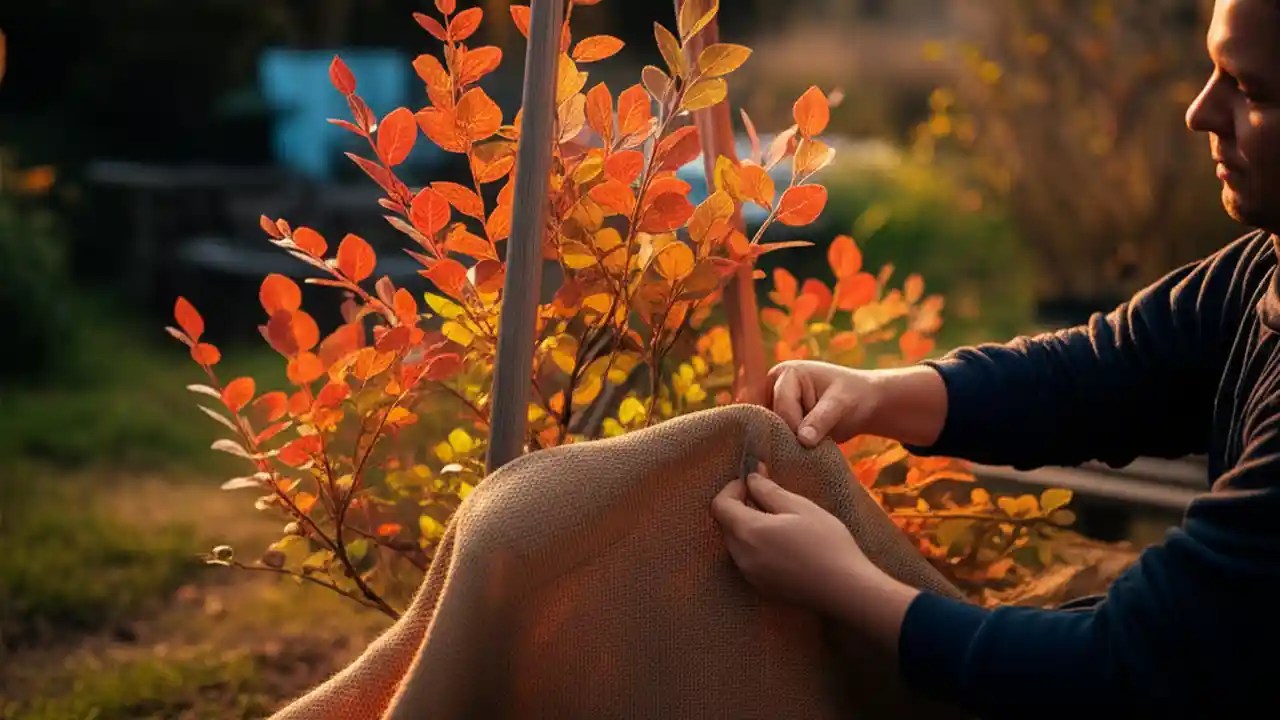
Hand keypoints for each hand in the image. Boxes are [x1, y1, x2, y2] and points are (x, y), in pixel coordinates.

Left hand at [711, 462, 871, 618]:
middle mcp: (740, 556)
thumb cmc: (826, 543)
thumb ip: (768, 491)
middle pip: (725, 524)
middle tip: (767, 497)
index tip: (753, 482)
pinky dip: (756, 546)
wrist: (845, 589)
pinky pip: (748, 559)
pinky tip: (783, 544)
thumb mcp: (800, 507)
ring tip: (778, 520)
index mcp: (747, 532)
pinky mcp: (761, 587)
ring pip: (736, 542)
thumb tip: (751, 478)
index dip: (732, 489)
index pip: (719, 505)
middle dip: (739, 506)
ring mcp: (749, 575)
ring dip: (748, 526)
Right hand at [766, 361, 880, 447]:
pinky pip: (776, 438)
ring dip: (788, 444)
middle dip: (790, 437)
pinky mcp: (779, 420)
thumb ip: (821, 419)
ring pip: (772, 432)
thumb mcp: (841, 404)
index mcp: (786, 372)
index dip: (795, 427)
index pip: (782, 406)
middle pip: (772, 420)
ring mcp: (775, 404)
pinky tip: (802, 453)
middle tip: (811, 449)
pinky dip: (789, 448)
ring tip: (809, 449)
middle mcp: (774, 386)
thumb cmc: (854, 395)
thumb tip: (803, 440)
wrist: (863, 403)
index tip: (813, 443)